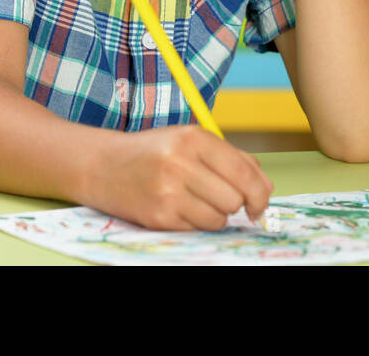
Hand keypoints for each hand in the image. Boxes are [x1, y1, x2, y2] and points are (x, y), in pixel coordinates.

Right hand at [85, 124, 272, 230]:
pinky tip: (180, 208)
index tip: (261, 203)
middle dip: (236, 204)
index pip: (243, 172)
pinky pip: (197, 229)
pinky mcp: (158, 217)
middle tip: (223, 199)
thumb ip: (233, 159)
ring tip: (197, 200)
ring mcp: (167, 192)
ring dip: (216, 215)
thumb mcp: (192, 140)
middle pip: (234, 199)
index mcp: (193, 139)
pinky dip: (196, 223)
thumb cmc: (154, 152)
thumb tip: (266, 188)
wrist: (102, 166)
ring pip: (219, 219)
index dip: (260, 193)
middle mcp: (179, 163)